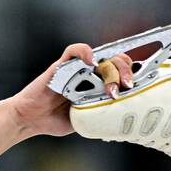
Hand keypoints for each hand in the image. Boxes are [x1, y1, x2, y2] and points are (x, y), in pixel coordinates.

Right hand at [5, 44, 133, 137]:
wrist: (32, 119)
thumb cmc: (55, 119)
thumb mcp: (86, 118)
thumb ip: (101, 113)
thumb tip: (123, 114)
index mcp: (96, 84)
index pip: (119, 71)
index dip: (131, 73)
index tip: (139, 84)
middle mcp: (89, 73)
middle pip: (115, 61)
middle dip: (125, 71)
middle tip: (126, 86)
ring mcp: (77, 68)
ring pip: (102, 55)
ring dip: (112, 67)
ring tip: (112, 84)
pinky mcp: (62, 65)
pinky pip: (75, 50)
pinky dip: (85, 51)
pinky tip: (91, 61)